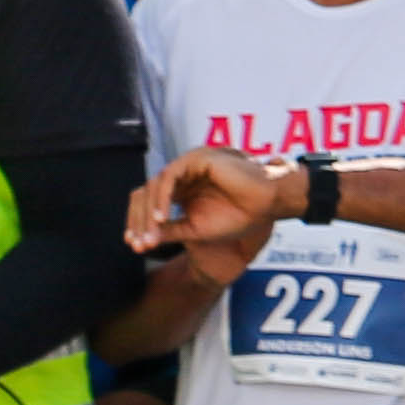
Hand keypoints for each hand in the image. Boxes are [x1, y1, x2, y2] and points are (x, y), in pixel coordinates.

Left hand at [129, 147, 294, 273]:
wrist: (269, 203)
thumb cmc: (241, 215)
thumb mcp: (197, 229)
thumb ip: (170, 231)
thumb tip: (142, 243)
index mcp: (182, 190)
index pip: (148, 203)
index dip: (139, 224)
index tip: (135, 245)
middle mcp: (181, 176)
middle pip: (145, 194)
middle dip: (138, 220)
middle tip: (138, 243)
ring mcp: (187, 166)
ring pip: (153, 186)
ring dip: (148, 213)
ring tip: (150, 234)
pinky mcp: (195, 159)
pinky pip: (168, 178)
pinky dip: (161, 198)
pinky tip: (161, 218)